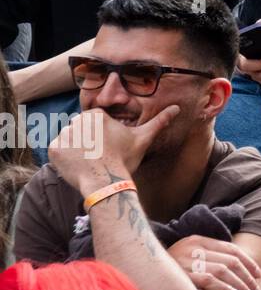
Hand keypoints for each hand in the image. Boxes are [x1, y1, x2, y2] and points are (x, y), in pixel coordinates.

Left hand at [50, 106, 179, 192]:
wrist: (106, 182)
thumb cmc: (125, 159)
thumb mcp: (143, 138)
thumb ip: (159, 121)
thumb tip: (177, 108)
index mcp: (97, 115)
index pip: (96, 123)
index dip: (103, 137)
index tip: (109, 149)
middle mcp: (77, 121)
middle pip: (82, 130)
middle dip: (89, 142)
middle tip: (99, 157)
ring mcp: (64, 135)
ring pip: (71, 140)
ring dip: (77, 150)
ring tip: (89, 162)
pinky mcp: (54, 150)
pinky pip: (58, 151)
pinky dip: (66, 158)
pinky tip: (78, 165)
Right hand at [167, 235, 260, 289]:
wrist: (139, 266)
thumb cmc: (168, 266)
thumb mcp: (188, 255)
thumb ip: (207, 255)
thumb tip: (234, 266)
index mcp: (198, 240)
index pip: (231, 249)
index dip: (248, 262)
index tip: (258, 274)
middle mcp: (194, 247)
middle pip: (230, 261)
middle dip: (247, 277)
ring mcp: (187, 260)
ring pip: (223, 271)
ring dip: (240, 284)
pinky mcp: (182, 274)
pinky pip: (209, 280)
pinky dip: (224, 287)